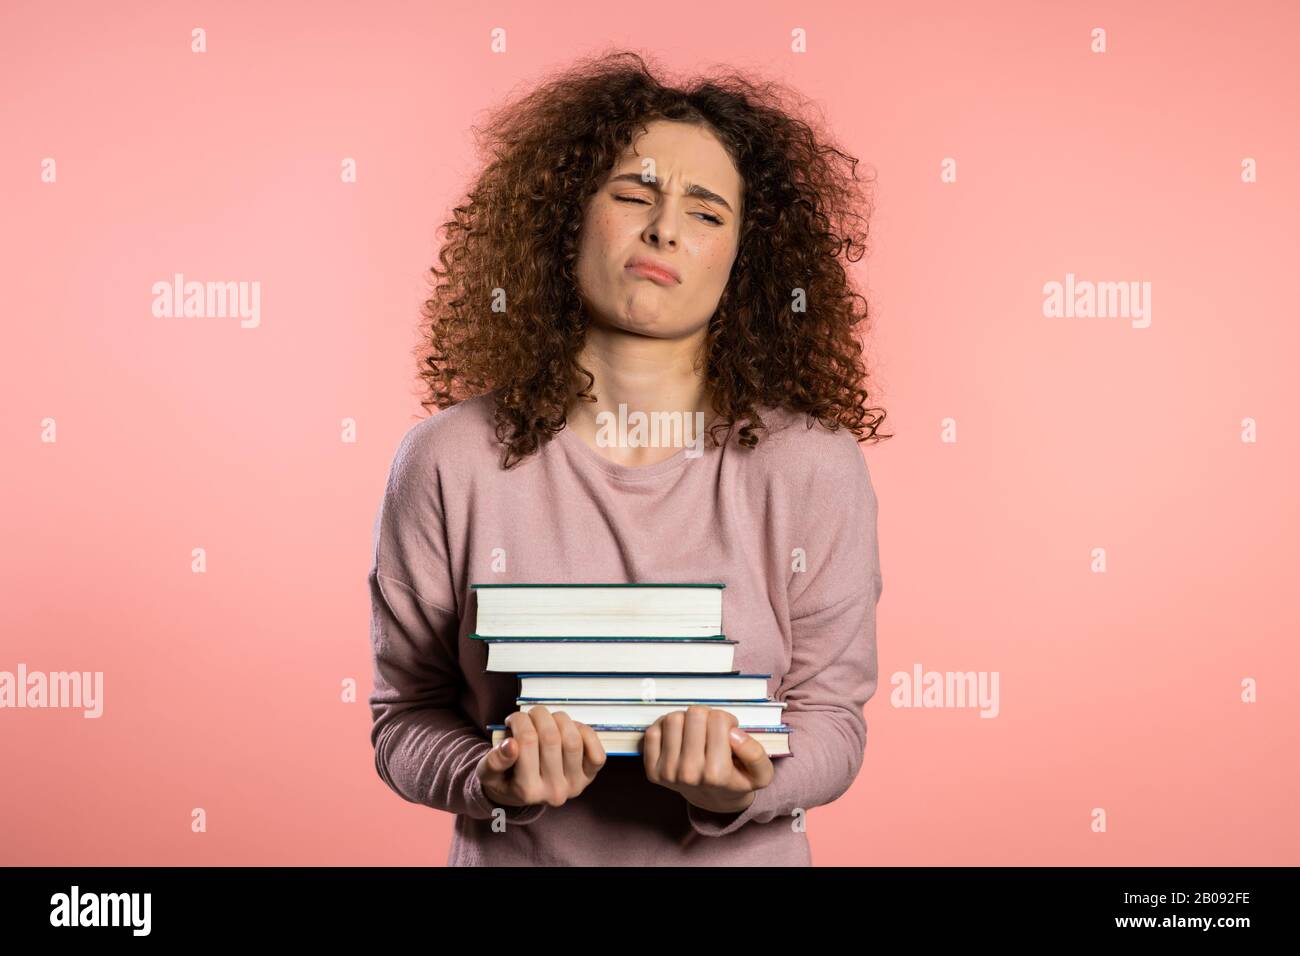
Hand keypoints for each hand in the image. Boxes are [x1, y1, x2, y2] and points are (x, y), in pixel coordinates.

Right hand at [477, 705, 606, 807]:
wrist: (522, 794)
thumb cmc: (504, 778)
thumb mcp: (488, 773)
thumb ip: (494, 761)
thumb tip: (510, 745)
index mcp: (527, 791)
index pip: (526, 742)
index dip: (519, 721)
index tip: (511, 721)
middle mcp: (554, 792)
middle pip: (550, 737)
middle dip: (537, 716)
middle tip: (528, 716)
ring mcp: (574, 785)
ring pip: (573, 740)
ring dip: (560, 719)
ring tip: (546, 720)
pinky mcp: (589, 778)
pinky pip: (597, 754)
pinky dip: (586, 735)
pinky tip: (569, 729)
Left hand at [642, 705, 773, 814]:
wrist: (714, 800)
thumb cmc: (737, 780)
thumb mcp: (761, 774)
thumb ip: (755, 754)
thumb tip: (734, 734)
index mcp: (717, 774)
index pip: (718, 720)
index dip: (727, 720)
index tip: (729, 732)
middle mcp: (689, 774)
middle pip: (694, 715)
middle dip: (707, 717)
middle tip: (712, 730)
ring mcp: (668, 773)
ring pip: (673, 719)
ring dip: (686, 720)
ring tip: (696, 732)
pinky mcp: (652, 771)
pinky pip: (653, 731)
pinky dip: (665, 728)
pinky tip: (679, 736)